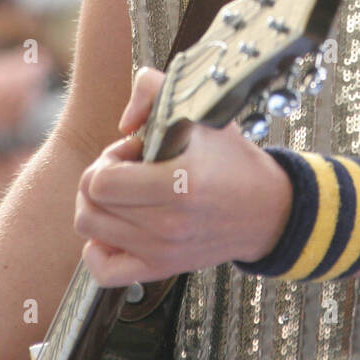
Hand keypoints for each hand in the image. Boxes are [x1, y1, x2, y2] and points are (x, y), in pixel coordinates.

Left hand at [74, 67, 292, 286]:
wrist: (268, 209)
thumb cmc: (233, 161)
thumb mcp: (202, 111)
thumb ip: (155, 88)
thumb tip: (125, 121)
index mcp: (180, 183)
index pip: (102, 182)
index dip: (110, 158)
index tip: (135, 150)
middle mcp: (169, 223)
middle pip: (91, 205)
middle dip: (102, 177)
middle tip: (130, 169)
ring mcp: (163, 250)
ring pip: (91, 231)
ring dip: (101, 206)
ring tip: (128, 193)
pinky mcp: (161, 269)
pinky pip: (104, 271)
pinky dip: (98, 249)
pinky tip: (115, 227)